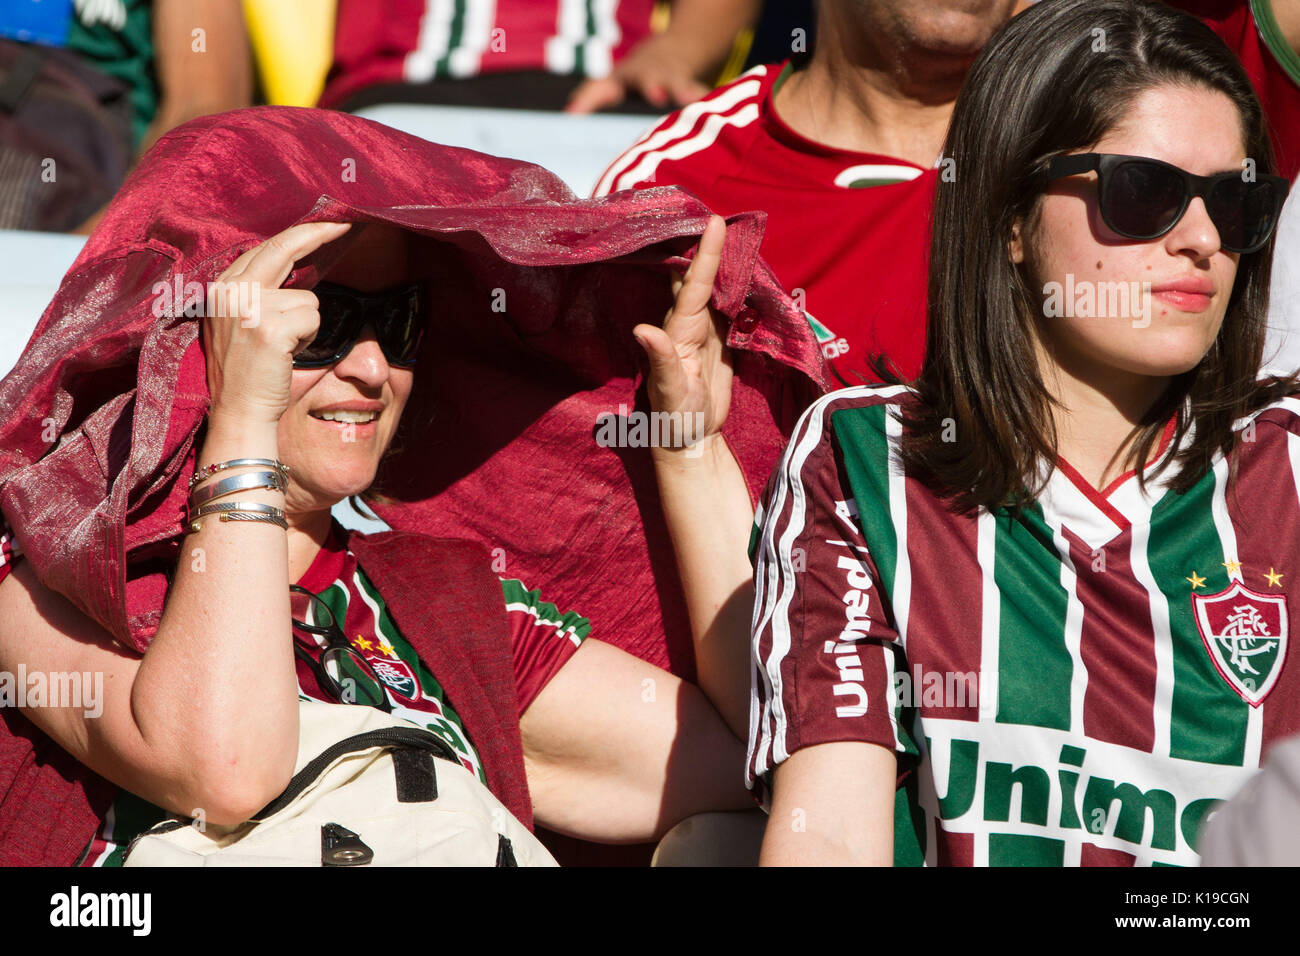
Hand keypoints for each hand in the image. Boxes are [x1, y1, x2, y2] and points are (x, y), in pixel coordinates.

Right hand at [201, 221, 350, 427]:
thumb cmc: (248, 373)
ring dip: (306, 325)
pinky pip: (313, 319)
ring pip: (308, 299)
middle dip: (321, 234)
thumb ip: (259, 292)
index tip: (329, 221)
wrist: (238, 412)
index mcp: (222, 288)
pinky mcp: (269, 328)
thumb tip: (293, 261)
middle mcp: (231, 291)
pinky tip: (287, 355)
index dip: (300, 233)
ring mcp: (248, 307)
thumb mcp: (240, 322)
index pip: (266, 248)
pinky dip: (309, 338)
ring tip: (283, 348)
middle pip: (284, 248)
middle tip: (348, 222)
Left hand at [566, 34, 710, 113]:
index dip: (591, 97)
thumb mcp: (615, 81)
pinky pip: (700, 91)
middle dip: (653, 85)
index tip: (576, 112)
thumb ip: (593, 95)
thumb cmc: (639, 75)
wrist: (677, 50)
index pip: (604, 85)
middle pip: (649, 78)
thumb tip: (570, 112)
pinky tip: (717, 109)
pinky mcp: (692, 85)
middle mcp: (649, 74)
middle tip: (657, 94)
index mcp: (625, 76)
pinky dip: (706, 99)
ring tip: (693, 99)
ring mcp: (673, 77)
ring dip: (685, 91)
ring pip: (679, 82)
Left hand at [634, 215, 732, 449]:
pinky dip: (739, 286)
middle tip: (722, 209)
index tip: (715, 222)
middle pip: (701, 277)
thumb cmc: (673, 418)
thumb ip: (660, 360)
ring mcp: (707, 332)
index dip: (704, 254)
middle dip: (709, 245)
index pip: (693, 285)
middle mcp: (691, 324)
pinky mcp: (723, 343)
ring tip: (738, 229)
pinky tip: (747, 268)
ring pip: (717, 288)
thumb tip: (642, 329)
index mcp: (679, 331)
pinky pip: (732, 307)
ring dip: (727, 261)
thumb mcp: (668, 392)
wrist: (689, 439)